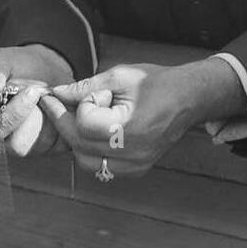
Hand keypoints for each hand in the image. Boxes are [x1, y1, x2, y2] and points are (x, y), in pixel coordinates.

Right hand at [0, 45, 72, 156]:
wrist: (43, 67)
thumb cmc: (16, 64)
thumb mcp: (0, 61)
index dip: (15, 113)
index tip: (31, 91)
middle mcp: (5, 138)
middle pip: (18, 145)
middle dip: (35, 118)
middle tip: (44, 93)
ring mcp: (28, 146)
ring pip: (42, 146)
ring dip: (51, 119)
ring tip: (51, 97)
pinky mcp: (51, 146)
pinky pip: (61, 144)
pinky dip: (65, 123)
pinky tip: (61, 105)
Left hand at [47, 61, 227, 177]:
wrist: (189, 98)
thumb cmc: (156, 82)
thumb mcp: (119, 76)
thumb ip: (85, 87)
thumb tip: (57, 93)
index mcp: (130, 128)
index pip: (84, 124)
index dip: (79, 105)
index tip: (85, 93)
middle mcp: (133, 153)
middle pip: (80, 146)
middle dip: (66, 124)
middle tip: (63, 104)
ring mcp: (135, 165)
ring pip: (86, 161)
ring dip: (77, 140)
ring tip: (85, 117)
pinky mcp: (137, 170)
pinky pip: (102, 167)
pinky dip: (93, 150)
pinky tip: (98, 131)